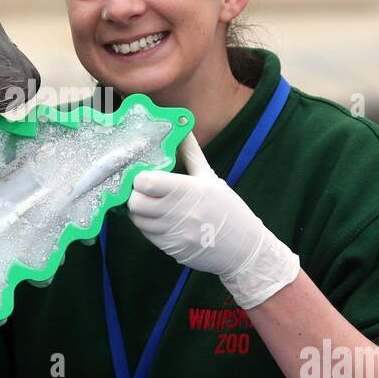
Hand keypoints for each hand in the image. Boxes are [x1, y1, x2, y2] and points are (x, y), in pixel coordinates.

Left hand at [126, 132, 299, 308]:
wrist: (243, 249)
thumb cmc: (228, 210)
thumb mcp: (211, 178)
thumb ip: (192, 153)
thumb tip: (183, 127)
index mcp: (188, 190)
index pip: (145, 182)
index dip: (140, 177)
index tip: (146, 175)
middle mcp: (178, 213)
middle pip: (135, 202)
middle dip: (136, 194)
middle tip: (145, 190)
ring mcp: (172, 234)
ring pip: (137, 219)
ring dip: (140, 210)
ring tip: (153, 204)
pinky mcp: (169, 249)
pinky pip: (146, 234)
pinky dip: (148, 225)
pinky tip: (161, 219)